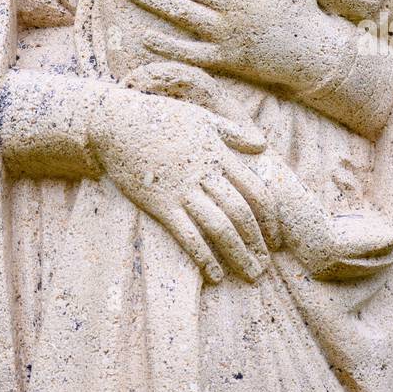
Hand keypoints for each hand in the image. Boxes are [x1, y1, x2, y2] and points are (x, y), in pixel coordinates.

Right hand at [90, 83, 271, 284]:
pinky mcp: (160, 203)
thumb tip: (263, 145)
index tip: (276, 238)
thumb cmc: (159, 116)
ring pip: (220, 227)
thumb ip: (233, 133)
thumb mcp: (201, 117)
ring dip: (239, 254)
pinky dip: (204, 256)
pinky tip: (214, 275)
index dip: (271, 218)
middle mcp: (205, 174)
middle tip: (266, 267)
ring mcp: (182, 190)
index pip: (256, 191)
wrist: (116, 121)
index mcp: (218, 154)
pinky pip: (187, 234)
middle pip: (242, 213)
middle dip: (258, 243)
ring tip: (251, 275)